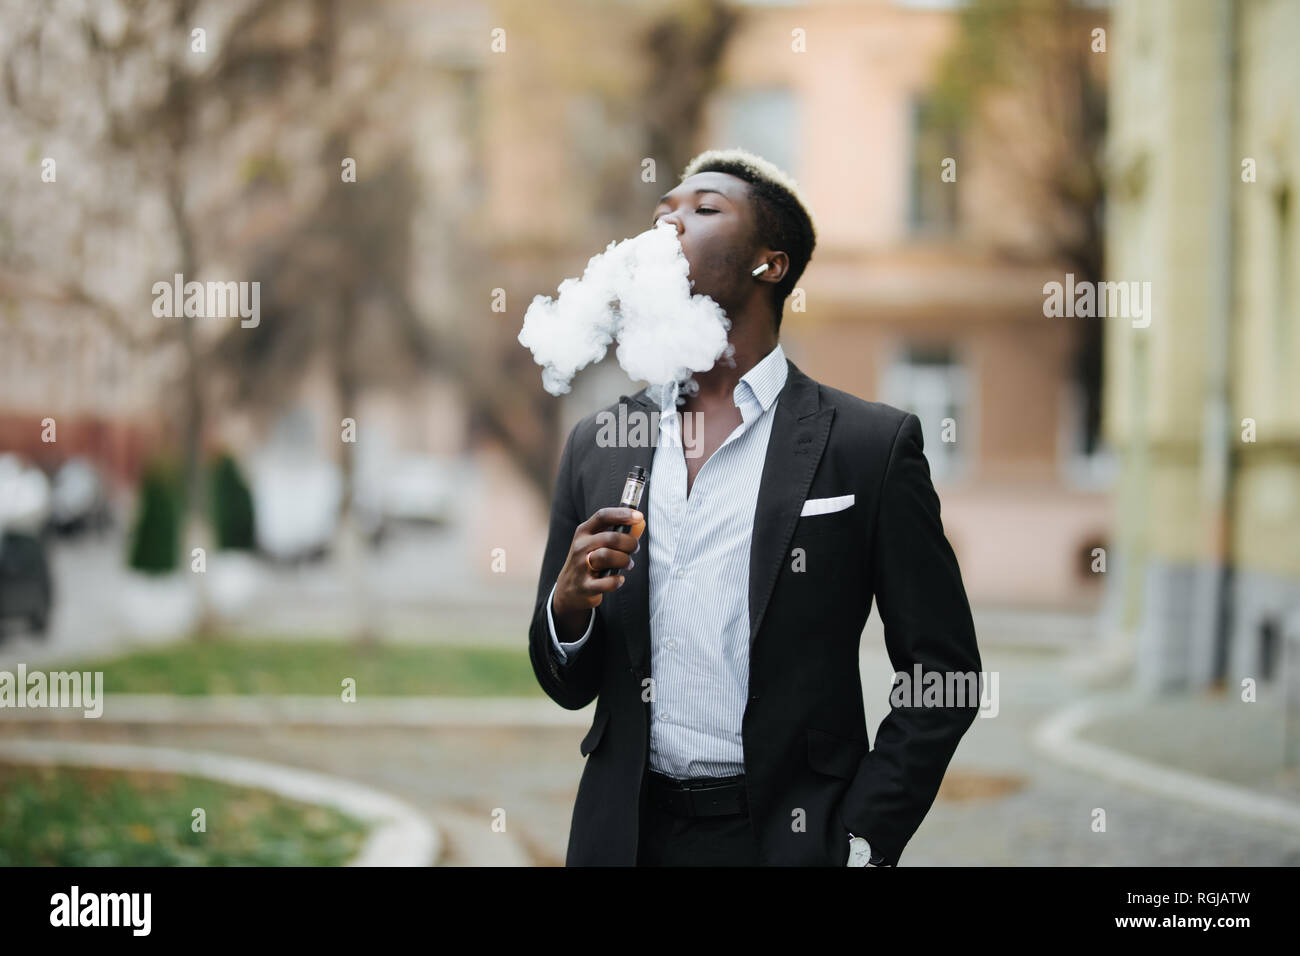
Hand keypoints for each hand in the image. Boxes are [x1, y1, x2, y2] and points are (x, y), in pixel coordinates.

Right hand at [551, 507, 645, 639]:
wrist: (569, 589)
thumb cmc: (590, 562)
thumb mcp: (599, 544)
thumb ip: (621, 533)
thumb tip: (641, 521)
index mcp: (584, 532)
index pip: (602, 516)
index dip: (622, 514)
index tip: (639, 516)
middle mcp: (580, 547)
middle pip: (610, 538)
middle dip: (630, 543)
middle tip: (634, 549)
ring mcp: (581, 567)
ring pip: (608, 557)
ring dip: (625, 560)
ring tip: (628, 564)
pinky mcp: (585, 586)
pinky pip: (607, 582)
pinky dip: (617, 581)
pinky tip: (619, 579)